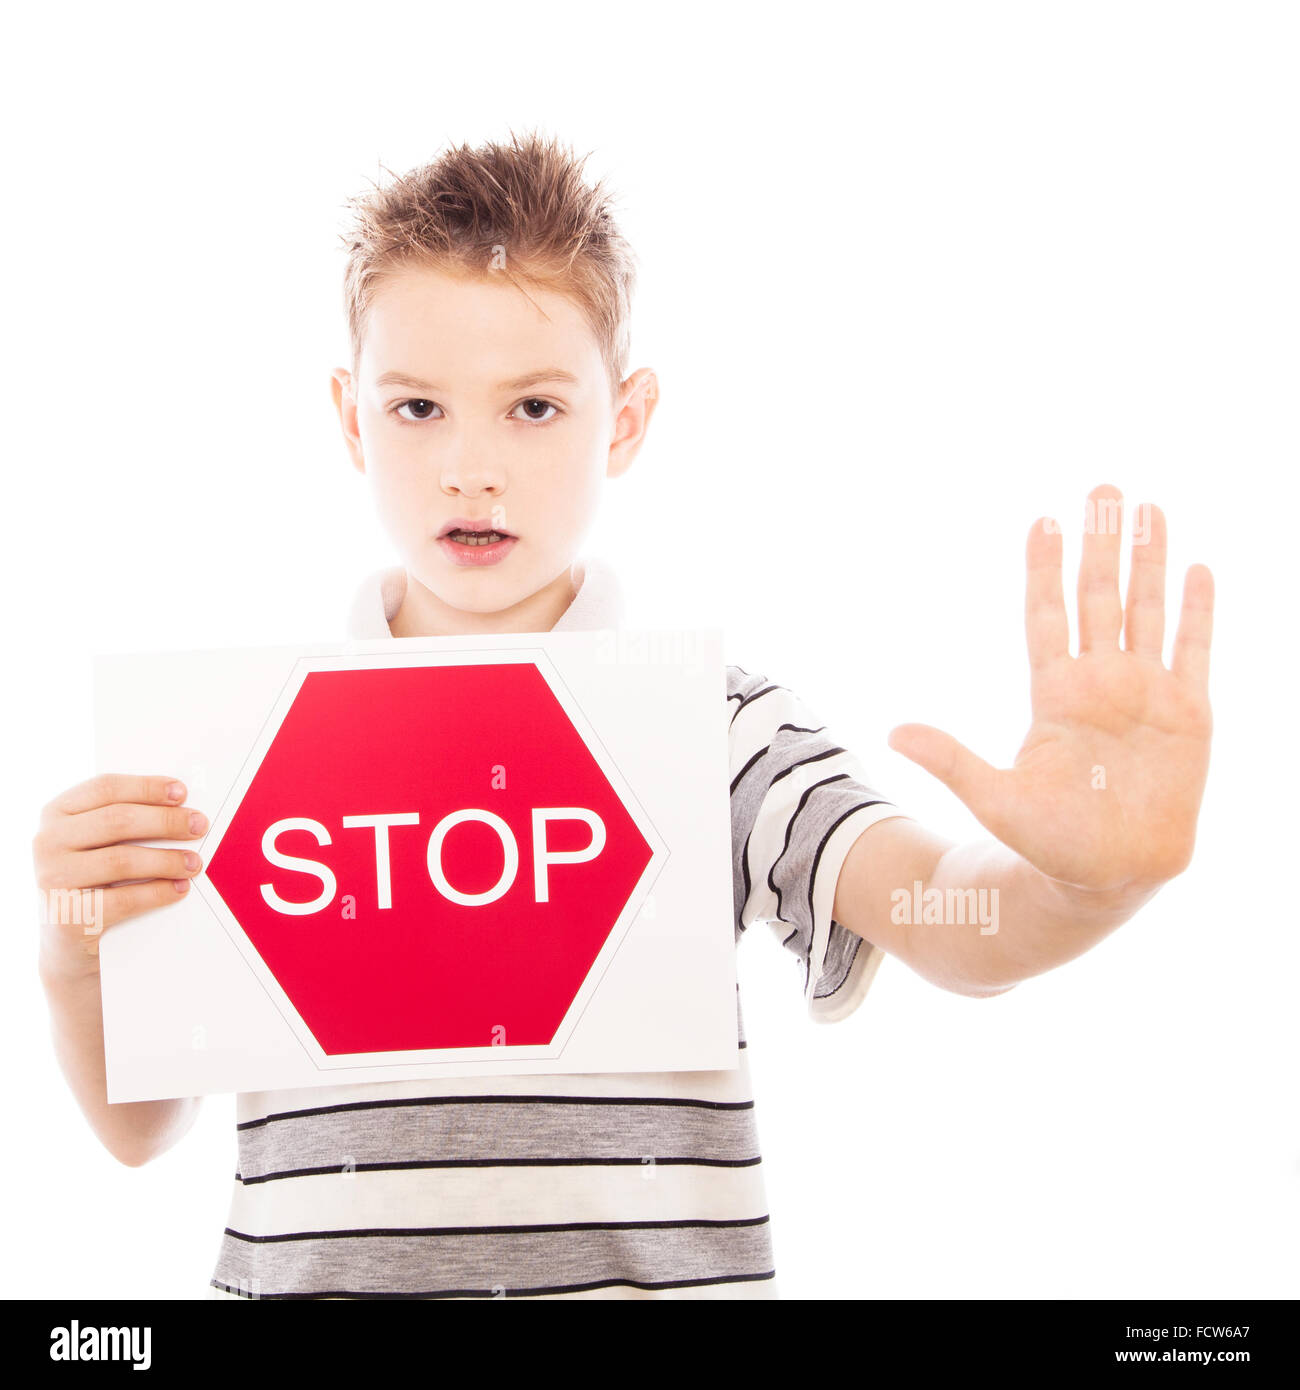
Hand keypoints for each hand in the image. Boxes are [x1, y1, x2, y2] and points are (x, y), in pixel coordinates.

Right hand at [33, 774, 206, 979]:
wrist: (68, 938)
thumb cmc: (94, 879)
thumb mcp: (98, 843)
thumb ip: (126, 822)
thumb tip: (182, 809)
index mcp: (57, 813)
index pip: (105, 788)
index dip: (146, 787)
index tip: (182, 792)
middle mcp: (47, 842)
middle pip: (116, 820)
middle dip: (165, 821)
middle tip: (199, 826)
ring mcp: (52, 879)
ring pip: (121, 860)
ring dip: (167, 860)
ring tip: (194, 863)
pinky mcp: (66, 916)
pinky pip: (122, 900)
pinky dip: (157, 893)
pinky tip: (179, 888)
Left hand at [887, 484, 1213, 898]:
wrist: (1107, 878)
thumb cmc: (1047, 841)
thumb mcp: (994, 798)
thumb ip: (951, 760)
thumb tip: (893, 734)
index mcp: (1054, 694)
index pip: (1048, 615)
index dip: (1046, 569)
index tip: (1042, 520)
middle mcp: (1101, 682)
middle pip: (1100, 598)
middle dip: (1101, 543)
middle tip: (1101, 488)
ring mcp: (1147, 694)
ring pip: (1148, 610)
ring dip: (1150, 561)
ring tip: (1149, 508)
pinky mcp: (1189, 716)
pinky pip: (1196, 651)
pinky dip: (1198, 612)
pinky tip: (1199, 569)